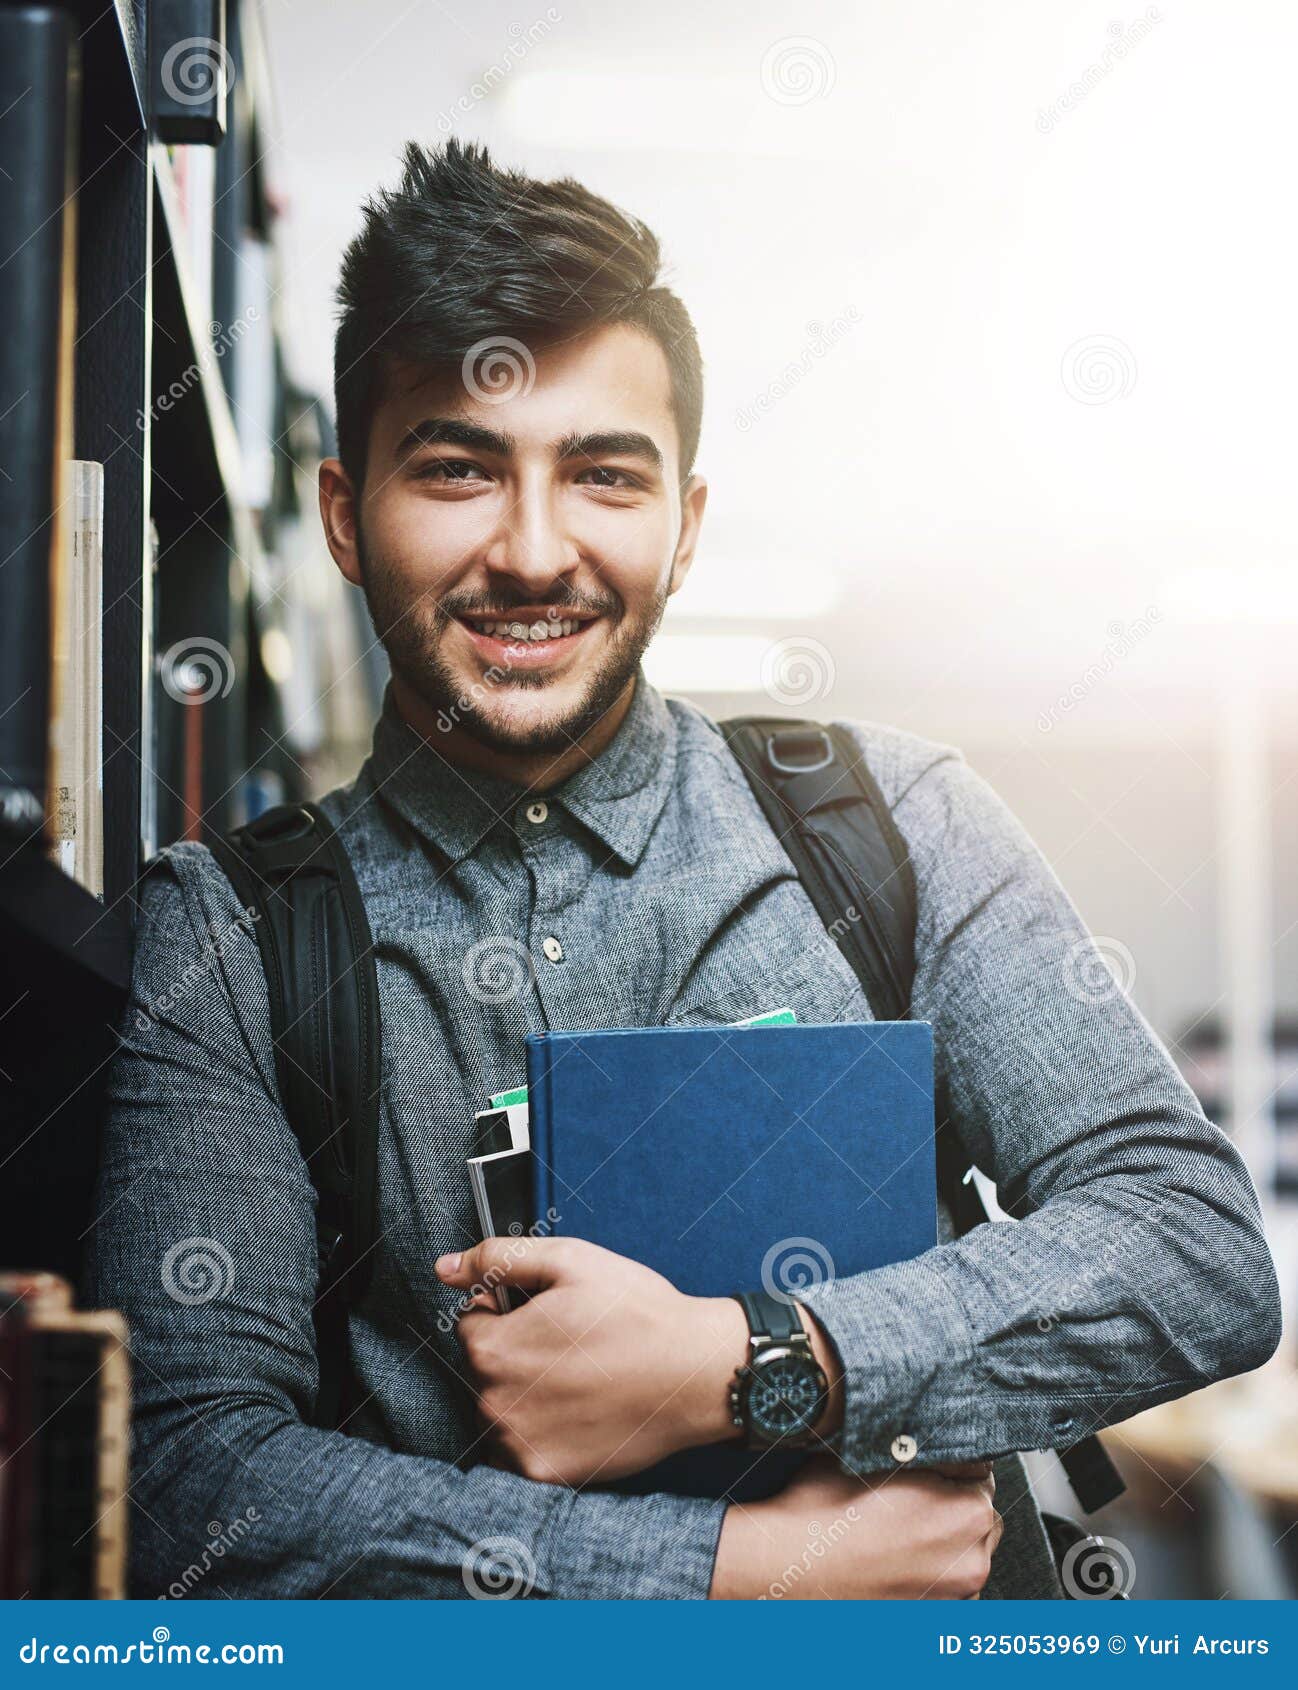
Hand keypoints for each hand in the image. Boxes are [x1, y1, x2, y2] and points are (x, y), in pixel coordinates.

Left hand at [436, 1236, 840, 1484]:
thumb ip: (500, 1258)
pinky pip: (521, 1450)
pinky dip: (542, 1432)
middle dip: (517, 1352)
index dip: (508, 1310)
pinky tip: (581, 1412)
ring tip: (582, 1377)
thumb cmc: (638, 1313)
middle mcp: (494, 1403)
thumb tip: (446, 1267)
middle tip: (573, 1343)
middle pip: (485, 1369)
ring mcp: (518, 1445)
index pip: (471, 1324)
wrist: (696, 1374)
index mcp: (494, 1349)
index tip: (549, 1314)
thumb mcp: (570, 1261)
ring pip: (503, 1410)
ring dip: (527, 1393)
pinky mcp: (545, 1475)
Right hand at [710, 1456, 1001, 1599]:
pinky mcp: (931, 1619)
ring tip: (894, 1527)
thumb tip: (938, 1437)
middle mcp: (971, 1562)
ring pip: (962, 1552)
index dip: (949, 1461)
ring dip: (940, 1537)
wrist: (787, 1567)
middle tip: (908, 1493)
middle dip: (950, 1500)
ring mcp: (953, 1597)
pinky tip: (891, 1556)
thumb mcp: (874, 1453)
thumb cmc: (823, 1511)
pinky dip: (925, 1570)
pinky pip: (943, 1584)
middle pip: (976, 1515)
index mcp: (969, 1514)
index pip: (981, 1472)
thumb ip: (921, 1448)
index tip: (925, 1463)